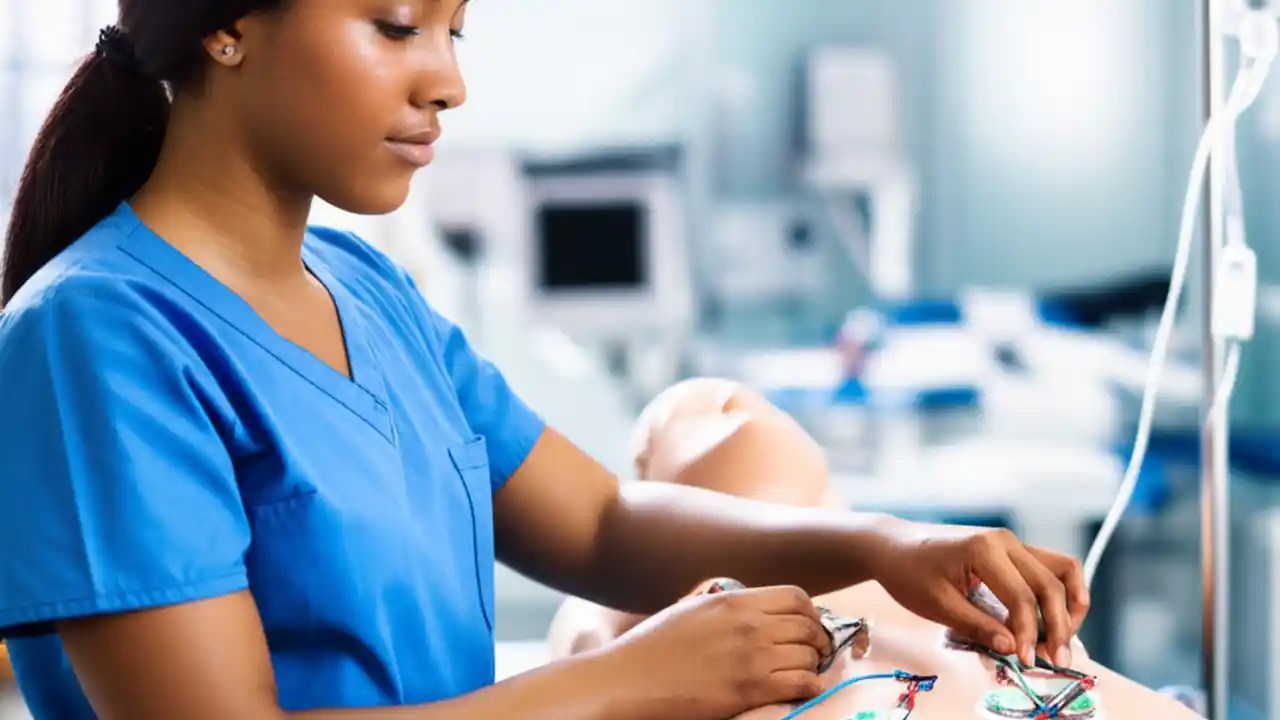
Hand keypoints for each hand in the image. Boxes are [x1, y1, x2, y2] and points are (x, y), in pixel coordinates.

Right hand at [602, 585, 832, 719]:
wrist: (630, 680)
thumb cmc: (654, 645)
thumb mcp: (692, 608)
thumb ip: (726, 604)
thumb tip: (753, 605)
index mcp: (734, 600)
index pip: (796, 596)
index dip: (810, 612)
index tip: (808, 625)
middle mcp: (749, 624)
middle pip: (808, 626)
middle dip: (817, 639)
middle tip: (815, 651)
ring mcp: (752, 658)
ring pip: (809, 656)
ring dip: (812, 665)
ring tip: (805, 671)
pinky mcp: (750, 690)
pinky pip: (802, 683)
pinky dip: (809, 686)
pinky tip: (804, 689)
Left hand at [873, 522, 1089, 667]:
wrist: (892, 545)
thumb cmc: (908, 573)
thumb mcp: (937, 605)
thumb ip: (978, 626)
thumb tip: (1014, 648)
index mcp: (984, 549)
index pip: (1022, 597)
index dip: (1028, 634)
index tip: (1027, 662)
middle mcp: (1005, 540)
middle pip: (1050, 584)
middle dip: (1059, 625)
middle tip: (1057, 660)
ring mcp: (1011, 542)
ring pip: (1060, 570)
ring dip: (1069, 606)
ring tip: (1063, 639)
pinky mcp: (1011, 550)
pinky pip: (1048, 567)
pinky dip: (1060, 592)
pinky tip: (1059, 617)